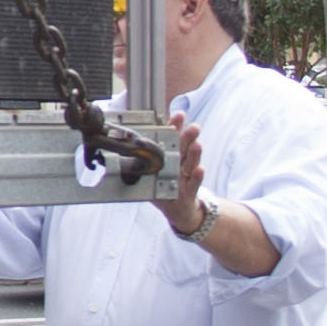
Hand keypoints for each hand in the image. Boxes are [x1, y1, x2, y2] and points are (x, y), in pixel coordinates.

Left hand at [150, 117, 209, 241]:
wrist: (179, 210)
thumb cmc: (165, 189)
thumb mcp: (153, 173)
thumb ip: (145, 160)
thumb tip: (126, 143)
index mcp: (171, 158)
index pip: (173, 139)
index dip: (176, 127)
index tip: (179, 115)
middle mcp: (180, 165)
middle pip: (184, 148)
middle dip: (188, 137)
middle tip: (194, 127)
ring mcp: (186, 178)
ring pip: (191, 164)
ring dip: (194, 154)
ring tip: (197, 144)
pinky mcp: (189, 192)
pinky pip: (194, 184)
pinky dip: (197, 177)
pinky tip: (200, 170)